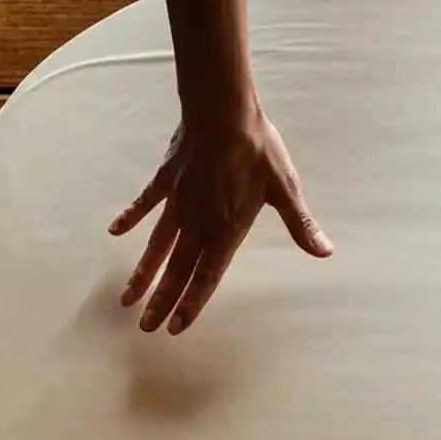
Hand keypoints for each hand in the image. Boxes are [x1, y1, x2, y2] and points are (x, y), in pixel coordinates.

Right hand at [108, 103, 332, 334]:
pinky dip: (131, 217)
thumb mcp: (285, 189)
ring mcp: (178, 201)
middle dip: (162, 301)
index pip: (207, 276)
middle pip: (178, 269)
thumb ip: (301, 225)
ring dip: (143, 273)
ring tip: (127, 299)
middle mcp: (198, 221)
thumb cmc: (258, 149)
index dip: (192, 303)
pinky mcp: (166, 180)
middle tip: (146, 328)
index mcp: (227, 228)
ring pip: (157, 245)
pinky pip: (145, 203)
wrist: (223, 111)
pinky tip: (115, 232)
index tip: (176, 326)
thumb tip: (325, 251)